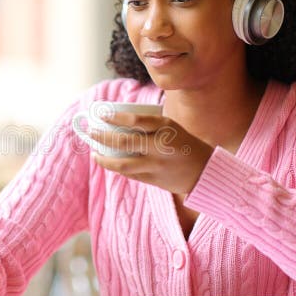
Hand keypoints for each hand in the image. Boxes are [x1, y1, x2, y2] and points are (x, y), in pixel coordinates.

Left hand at [88, 112, 212, 193]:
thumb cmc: (184, 143)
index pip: (135, 120)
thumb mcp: (171, 127)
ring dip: (104, 159)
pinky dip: (116, 168)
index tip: (101, 114)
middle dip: (101, 137)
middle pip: (123, 142)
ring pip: (122, 164)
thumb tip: (118, 118)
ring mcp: (156, 165)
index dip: (115, 117)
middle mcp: (160, 146)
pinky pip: (129, 174)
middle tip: (90, 132)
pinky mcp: (154, 180)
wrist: (205, 172)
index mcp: (166, 128)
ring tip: (94, 153)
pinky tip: (109, 163)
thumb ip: (149, 124)